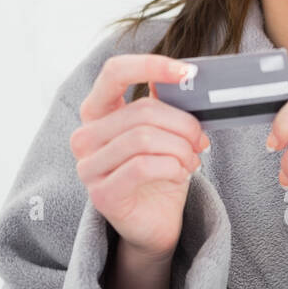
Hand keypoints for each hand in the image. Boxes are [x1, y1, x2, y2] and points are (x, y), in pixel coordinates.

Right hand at [69, 54, 210, 258]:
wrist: (156, 223)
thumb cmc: (161, 174)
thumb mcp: (165, 134)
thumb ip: (165, 105)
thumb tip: (180, 77)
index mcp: (98, 113)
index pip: (115, 72)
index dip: (151, 65)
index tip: (187, 73)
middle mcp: (85, 137)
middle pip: (142, 111)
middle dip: (183, 124)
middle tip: (202, 140)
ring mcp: (88, 166)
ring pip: (144, 138)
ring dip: (180, 148)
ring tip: (193, 160)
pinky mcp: (101, 194)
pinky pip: (142, 167)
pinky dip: (172, 167)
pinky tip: (181, 174)